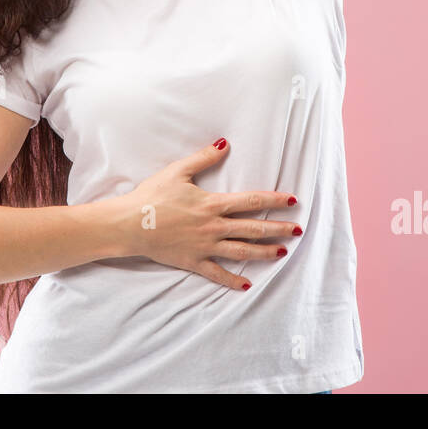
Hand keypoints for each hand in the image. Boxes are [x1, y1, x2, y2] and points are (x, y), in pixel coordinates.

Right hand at [116, 139, 300, 290]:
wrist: (130, 223)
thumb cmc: (152, 195)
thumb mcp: (178, 171)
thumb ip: (203, 158)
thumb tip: (224, 144)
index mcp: (212, 204)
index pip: (251, 201)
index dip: (274, 200)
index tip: (292, 200)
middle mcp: (214, 226)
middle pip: (253, 228)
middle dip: (278, 228)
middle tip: (298, 229)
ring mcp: (205, 246)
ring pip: (242, 251)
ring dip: (264, 252)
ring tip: (283, 252)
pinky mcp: (194, 261)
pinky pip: (217, 273)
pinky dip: (233, 280)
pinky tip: (247, 284)